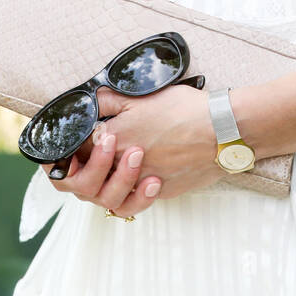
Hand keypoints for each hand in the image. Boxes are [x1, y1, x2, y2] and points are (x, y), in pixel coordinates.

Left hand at [41, 83, 222, 214]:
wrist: (220, 130)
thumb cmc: (185, 110)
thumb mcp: (143, 96)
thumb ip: (112, 101)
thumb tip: (94, 99)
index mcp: (113, 139)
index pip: (80, 153)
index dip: (74, 153)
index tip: (76, 149)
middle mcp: (122, 165)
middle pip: (91, 180)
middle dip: (93, 169)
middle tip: (102, 154)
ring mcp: (141, 182)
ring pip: (113, 197)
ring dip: (117, 182)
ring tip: (130, 164)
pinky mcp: (161, 191)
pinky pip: (139, 199)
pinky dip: (138, 192)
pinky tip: (147, 177)